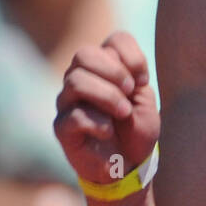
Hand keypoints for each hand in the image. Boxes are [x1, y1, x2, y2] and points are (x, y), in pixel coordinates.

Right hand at [54, 32, 159, 189]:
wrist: (130, 165)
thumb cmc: (136, 128)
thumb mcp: (143, 100)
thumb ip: (134, 77)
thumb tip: (122, 65)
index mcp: (106, 68)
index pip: (115, 40)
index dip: (132, 55)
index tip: (143, 80)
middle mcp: (82, 78)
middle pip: (84, 54)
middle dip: (114, 72)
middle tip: (130, 91)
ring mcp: (68, 102)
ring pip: (76, 81)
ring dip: (107, 96)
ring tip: (124, 112)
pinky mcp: (62, 127)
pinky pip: (73, 115)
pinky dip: (99, 123)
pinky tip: (109, 132)